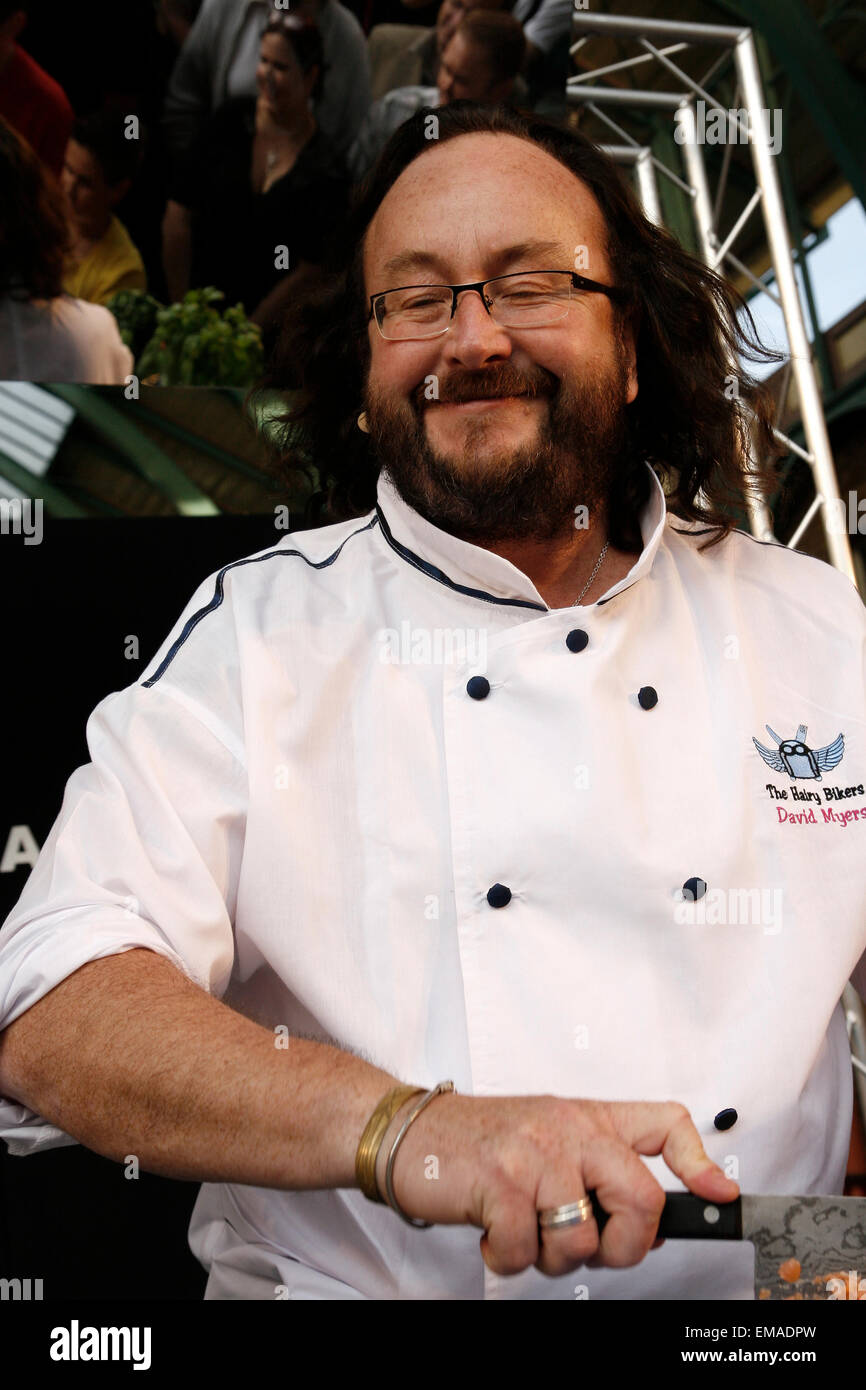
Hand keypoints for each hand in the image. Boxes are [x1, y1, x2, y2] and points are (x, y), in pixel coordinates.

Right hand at [382, 1093, 738, 1277]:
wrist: (412, 1132)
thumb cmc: (482, 1142)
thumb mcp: (548, 1139)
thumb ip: (597, 1170)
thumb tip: (651, 1226)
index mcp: (587, 1117)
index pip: (664, 1123)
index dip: (700, 1163)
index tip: (718, 1195)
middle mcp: (568, 1129)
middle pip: (642, 1199)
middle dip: (625, 1247)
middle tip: (593, 1247)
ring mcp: (535, 1153)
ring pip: (583, 1240)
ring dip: (552, 1257)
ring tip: (524, 1231)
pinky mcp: (501, 1181)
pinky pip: (529, 1252)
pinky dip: (509, 1258)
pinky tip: (493, 1232)